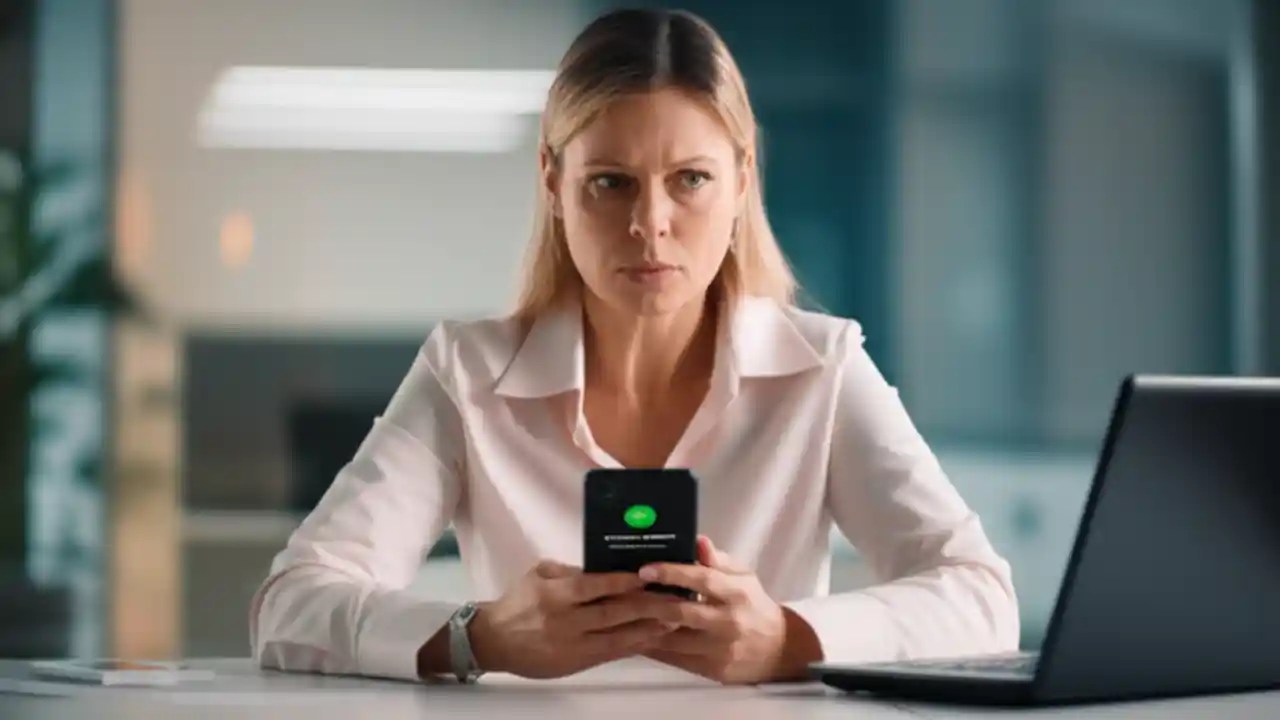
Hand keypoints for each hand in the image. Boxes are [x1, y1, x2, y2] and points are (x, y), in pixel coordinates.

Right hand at [465, 560, 680, 678]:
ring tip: (673, 619)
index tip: (648, 574)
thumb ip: (569, 571)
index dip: (622, 581)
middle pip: (612, 613)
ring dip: (647, 628)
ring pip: (617, 636)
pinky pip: (610, 653)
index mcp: (555, 594)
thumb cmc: (518, 602)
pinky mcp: (576, 663)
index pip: (594, 585)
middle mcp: (566, 621)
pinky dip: (633, 646)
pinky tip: (652, 638)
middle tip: (674, 597)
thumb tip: (602, 567)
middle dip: (646, 605)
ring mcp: (573, 645)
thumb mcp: (538, 575)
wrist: (493, 641)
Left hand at [640, 536, 822, 683]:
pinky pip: (674, 659)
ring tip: (623, 614)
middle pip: (681, 612)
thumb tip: (697, 540)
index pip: (702, 579)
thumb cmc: (753, 606)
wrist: (778, 650)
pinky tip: (635, 636)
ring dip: (644, 626)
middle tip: (623, 593)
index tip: (646, 569)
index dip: (672, 573)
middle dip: (649, 602)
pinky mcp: (711, 669)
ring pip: (672, 639)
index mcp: (736, 593)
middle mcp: (728, 622)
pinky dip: (653, 647)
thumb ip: (719, 561)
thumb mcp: (744, 578)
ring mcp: (719, 649)